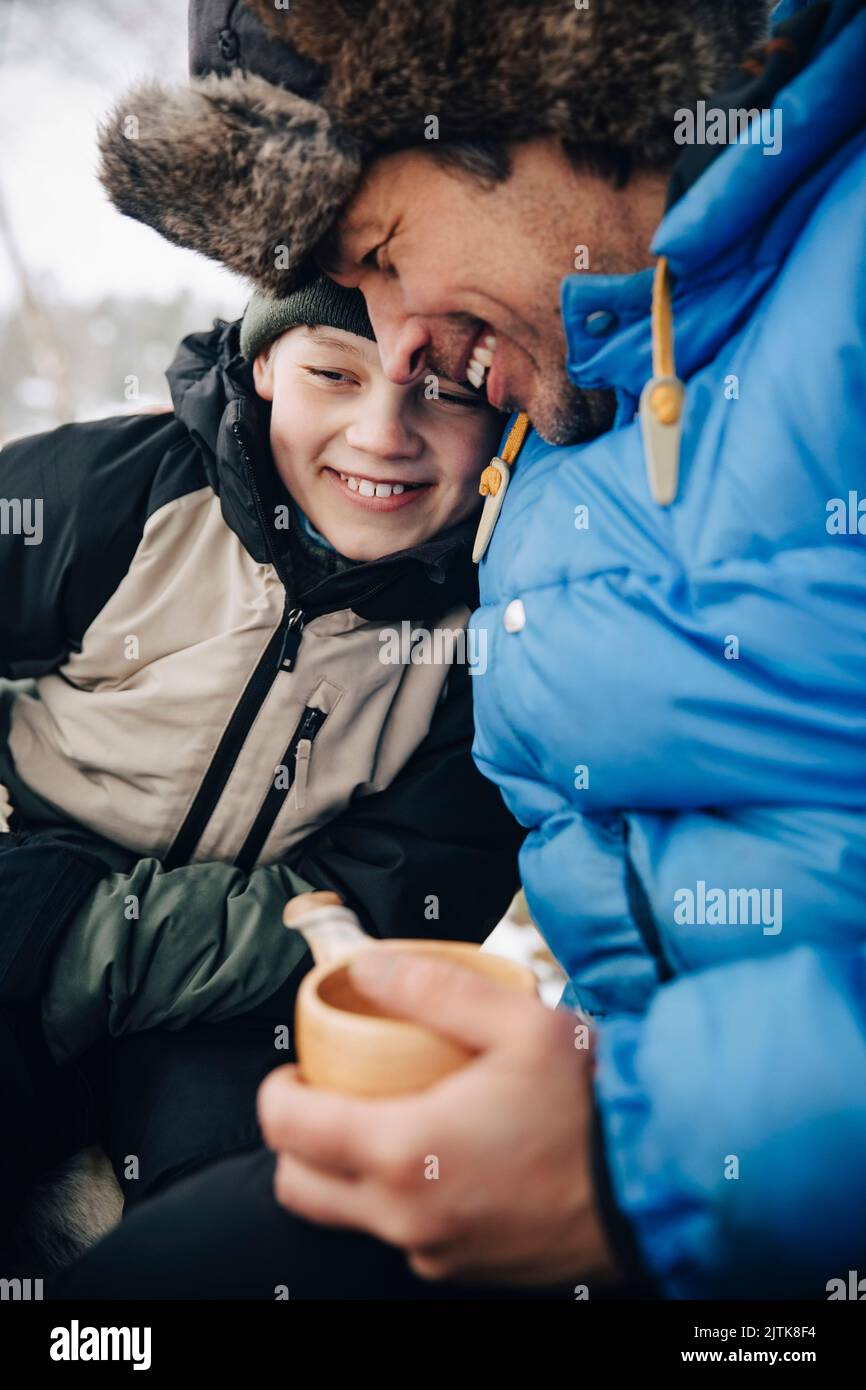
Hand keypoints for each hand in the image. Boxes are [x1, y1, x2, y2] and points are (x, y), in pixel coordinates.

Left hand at [257, 950, 622, 1287]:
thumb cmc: (590, 1103)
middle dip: (298, 1138)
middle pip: (300, 1185)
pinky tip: (444, 1153)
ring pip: (350, 1213)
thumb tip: (367, 966)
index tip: (295, 1066)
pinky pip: (405, 1232)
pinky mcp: (466, 1269)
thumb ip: (432, 988)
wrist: (659, 1185)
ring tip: (394, 1114)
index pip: (289, 1128)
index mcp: (403, 1152)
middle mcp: (405, 1216)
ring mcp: (435, 1252)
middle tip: (331, 1093)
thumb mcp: (517, 1022)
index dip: (277, 1090)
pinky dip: (399, 1194)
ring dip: (349, 1168)